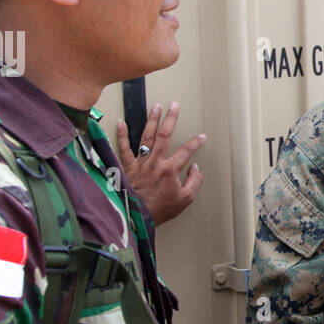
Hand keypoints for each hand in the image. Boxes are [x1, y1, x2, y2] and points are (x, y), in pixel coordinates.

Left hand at [116, 102, 204, 224]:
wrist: (138, 217)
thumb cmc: (161, 210)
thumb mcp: (186, 199)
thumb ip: (194, 181)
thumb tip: (195, 167)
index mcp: (170, 170)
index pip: (187, 151)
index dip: (196, 142)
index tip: (202, 136)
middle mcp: (155, 162)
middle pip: (165, 135)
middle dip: (171, 119)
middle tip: (175, 105)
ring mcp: (140, 163)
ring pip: (146, 137)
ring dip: (152, 120)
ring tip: (156, 107)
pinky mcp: (127, 167)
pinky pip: (123, 148)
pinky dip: (121, 135)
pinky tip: (120, 122)